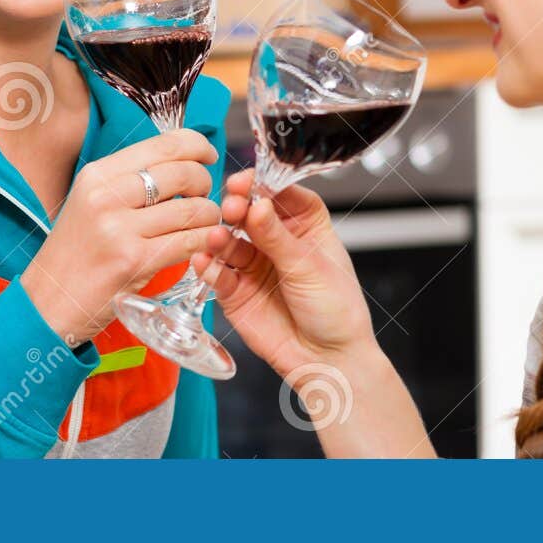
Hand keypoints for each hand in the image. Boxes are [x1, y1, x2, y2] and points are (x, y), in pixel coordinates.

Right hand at [22, 128, 220, 344]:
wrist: (48, 302)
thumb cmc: (75, 253)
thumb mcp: (90, 201)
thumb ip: (129, 180)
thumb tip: (180, 161)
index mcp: (98, 174)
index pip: (164, 144)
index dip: (197, 146)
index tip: (207, 156)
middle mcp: (106, 195)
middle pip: (183, 173)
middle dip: (205, 183)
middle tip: (203, 196)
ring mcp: (119, 229)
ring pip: (192, 209)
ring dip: (209, 216)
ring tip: (203, 224)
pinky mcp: (134, 261)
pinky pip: (188, 242)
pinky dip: (205, 241)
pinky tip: (201, 244)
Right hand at [191, 168, 378, 382]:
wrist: (328, 361)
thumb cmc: (337, 312)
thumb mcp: (310, 268)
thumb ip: (277, 237)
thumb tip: (257, 204)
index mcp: (305, 226)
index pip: (280, 194)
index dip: (263, 185)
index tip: (248, 182)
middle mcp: (276, 241)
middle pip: (249, 213)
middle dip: (237, 207)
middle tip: (232, 207)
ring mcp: (254, 265)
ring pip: (229, 241)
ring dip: (220, 236)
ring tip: (216, 236)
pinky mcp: (236, 292)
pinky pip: (217, 273)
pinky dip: (208, 266)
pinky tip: (205, 261)